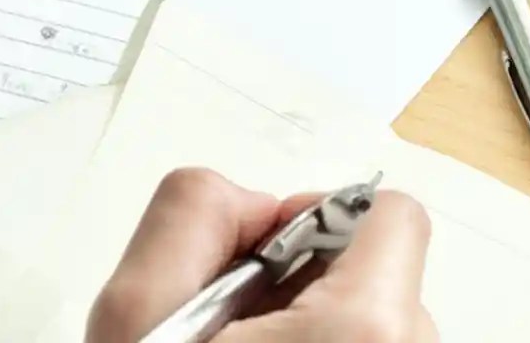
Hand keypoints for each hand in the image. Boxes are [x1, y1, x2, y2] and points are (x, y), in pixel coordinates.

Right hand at [85, 168, 436, 341]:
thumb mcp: (136, 307)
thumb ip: (189, 212)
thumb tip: (243, 199)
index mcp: (360, 329)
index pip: (393, 215)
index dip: (318, 216)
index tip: (265, 251)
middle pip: (374, 270)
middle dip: (303, 279)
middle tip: (233, 322)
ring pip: (369, 320)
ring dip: (312, 324)